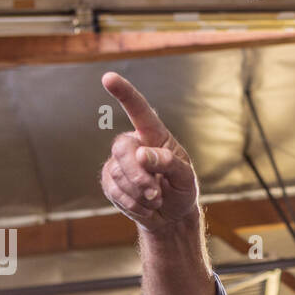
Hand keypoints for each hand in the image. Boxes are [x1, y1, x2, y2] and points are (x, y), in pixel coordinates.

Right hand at [100, 72, 200, 232]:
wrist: (171, 216)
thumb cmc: (181, 190)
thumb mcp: (185, 178)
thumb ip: (169, 163)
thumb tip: (143, 155)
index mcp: (155, 135)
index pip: (139, 110)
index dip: (124, 93)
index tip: (108, 78)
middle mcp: (134, 143)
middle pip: (122, 148)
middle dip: (138, 174)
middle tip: (156, 194)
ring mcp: (119, 162)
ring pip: (117, 172)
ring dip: (140, 193)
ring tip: (156, 200)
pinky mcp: (110, 181)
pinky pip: (113, 189)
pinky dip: (133, 203)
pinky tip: (145, 207)